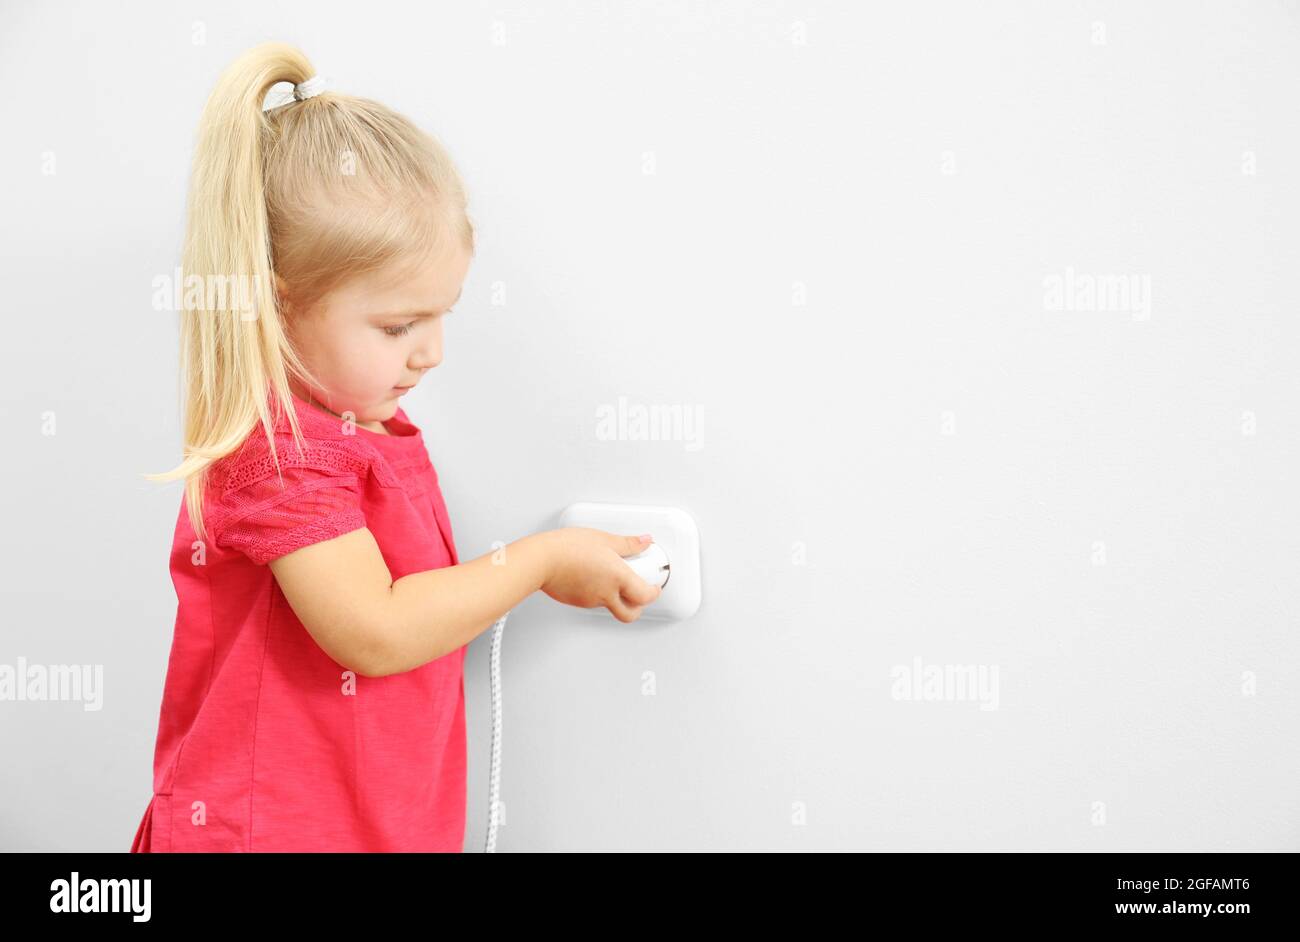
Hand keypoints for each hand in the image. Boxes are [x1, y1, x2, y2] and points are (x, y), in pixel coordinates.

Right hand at [538, 528, 662, 621]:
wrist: (540, 560)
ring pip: (612, 608)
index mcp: (618, 578)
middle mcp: (606, 594)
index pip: (645, 596)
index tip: (654, 586)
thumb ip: (628, 543)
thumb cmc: (567, 548)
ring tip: (614, 580)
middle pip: (631, 614)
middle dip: (639, 607)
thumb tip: (645, 541)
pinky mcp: (577, 602)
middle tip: (640, 594)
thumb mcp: (603, 538)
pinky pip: (595, 603)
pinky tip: (594, 579)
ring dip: (618, 600)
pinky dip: (600, 595)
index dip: (653, 593)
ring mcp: (591, 601)